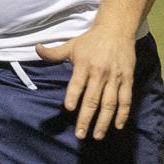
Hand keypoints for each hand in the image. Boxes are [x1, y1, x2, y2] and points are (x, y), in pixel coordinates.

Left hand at [35, 22, 136, 139]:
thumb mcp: (71, 45)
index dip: (73, 96)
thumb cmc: (91, 39)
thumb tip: (36, 48)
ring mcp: (115, 78)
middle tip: (81, 135)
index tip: (69, 108)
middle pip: (92, 99)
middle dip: (86, 118)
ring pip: (109, 103)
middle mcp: (99, 73)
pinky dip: (122, 114)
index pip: (77, 84)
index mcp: (84, 65)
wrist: (117, 28)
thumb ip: (54, 52)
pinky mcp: (127, 79)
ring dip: (104, 121)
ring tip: (97, 136)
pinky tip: (118, 126)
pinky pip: (126, 99)